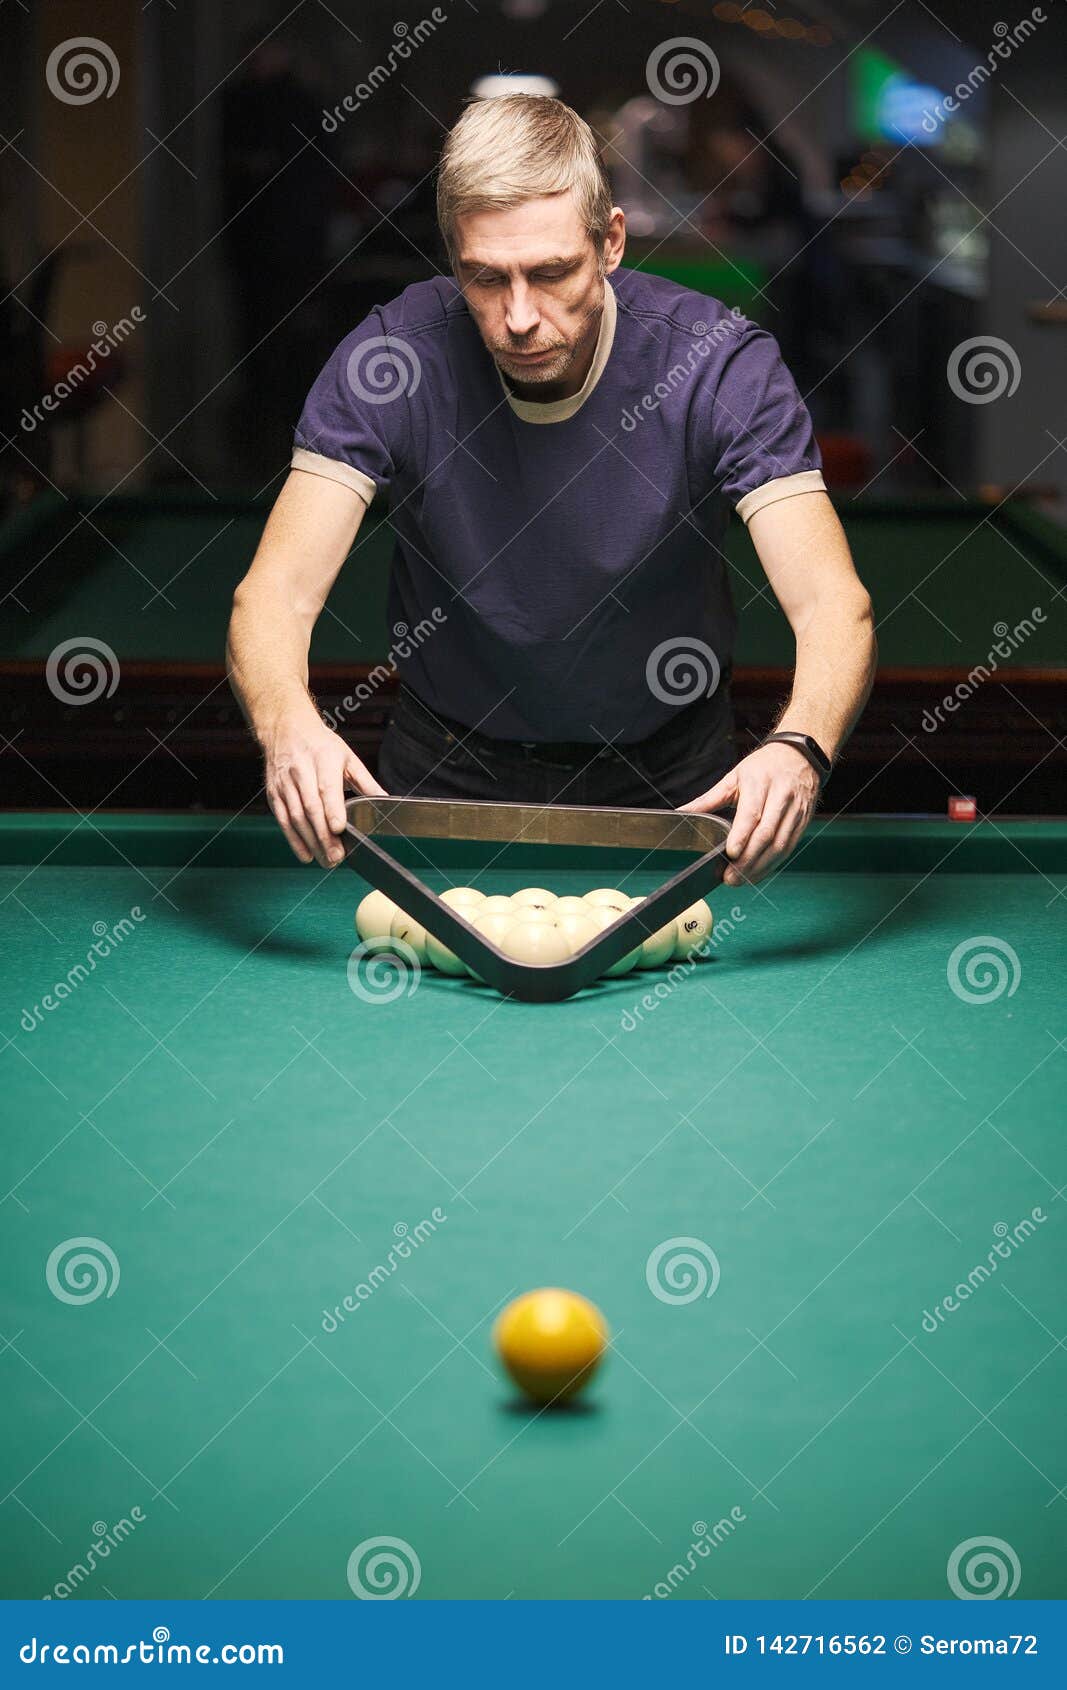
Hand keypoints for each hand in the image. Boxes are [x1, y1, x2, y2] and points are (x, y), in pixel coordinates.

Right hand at [264, 712, 385, 867]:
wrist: (285, 729)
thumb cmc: (320, 745)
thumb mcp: (347, 757)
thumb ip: (366, 781)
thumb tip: (385, 800)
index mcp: (323, 758)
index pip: (326, 787)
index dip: (332, 809)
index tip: (340, 828)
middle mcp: (301, 771)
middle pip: (311, 807)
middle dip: (324, 835)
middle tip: (337, 857)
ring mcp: (285, 783)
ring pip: (296, 817)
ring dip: (311, 842)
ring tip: (327, 860)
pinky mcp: (274, 794)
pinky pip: (283, 820)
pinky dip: (294, 840)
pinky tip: (306, 854)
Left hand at [679, 742, 819, 884]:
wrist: (800, 756)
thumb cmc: (763, 766)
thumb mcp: (734, 777)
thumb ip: (709, 799)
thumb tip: (682, 812)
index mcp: (760, 782)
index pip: (752, 813)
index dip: (742, 835)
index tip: (731, 854)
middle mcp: (781, 796)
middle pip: (767, 834)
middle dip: (748, 860)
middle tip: (730, 877)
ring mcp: (795, 810)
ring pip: (780, 844)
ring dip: (761, 867)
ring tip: (741, 880)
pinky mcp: (804, 821)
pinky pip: (789, 847)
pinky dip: (773, 864)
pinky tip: (759, 873)